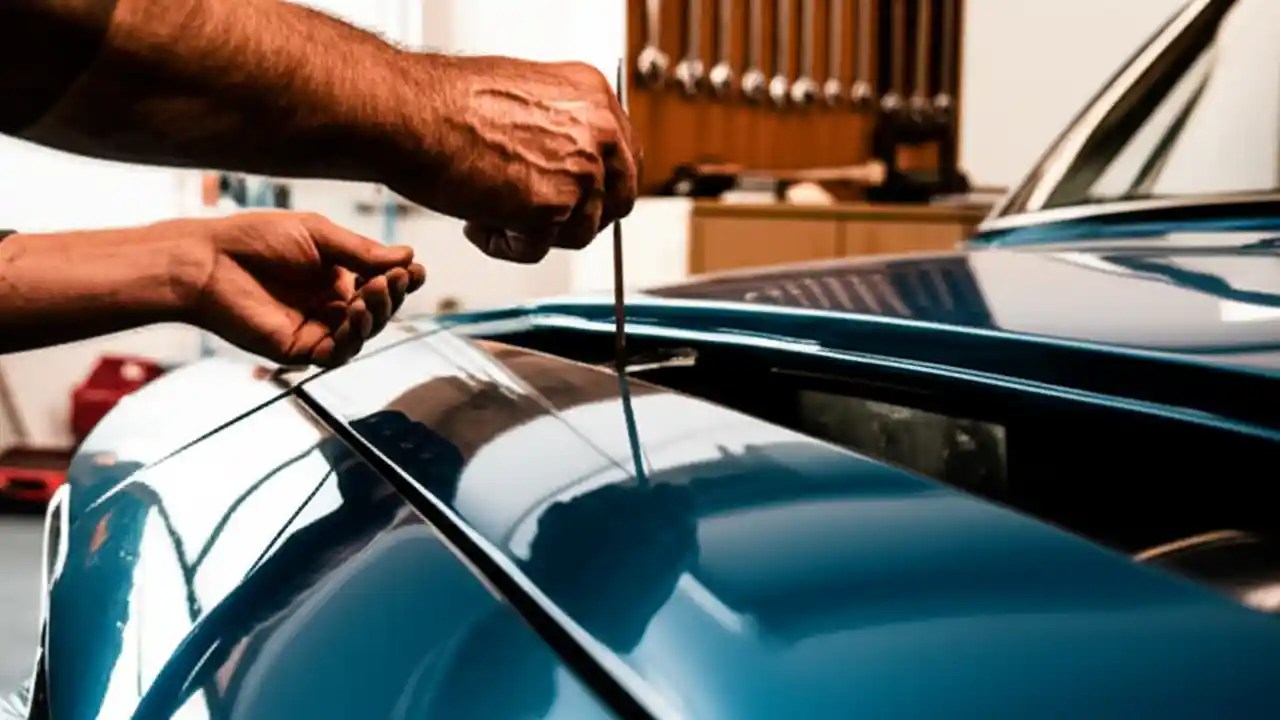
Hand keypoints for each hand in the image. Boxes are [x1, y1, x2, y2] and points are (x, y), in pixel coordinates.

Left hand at [178, 212, 425, 367]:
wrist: (209, 261)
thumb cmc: (255, 240)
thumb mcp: (318, 236)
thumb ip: (361, 252)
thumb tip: (407, 256)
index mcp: (336, 277)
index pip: (380, 284)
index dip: (400, 280)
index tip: (414, 270)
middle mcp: (329, 305)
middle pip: (377, 311)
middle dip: (391, 296)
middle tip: (394, 280)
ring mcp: (315, 329)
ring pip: (362, 333)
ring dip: (376, 315)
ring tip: (374, 292)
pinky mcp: (298, 349)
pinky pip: (336, 353)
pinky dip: (352, 337)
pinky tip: (355, 315)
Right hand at [390, 57, 639, 262]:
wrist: (408, 111)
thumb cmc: (445, 100)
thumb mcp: (524, 95)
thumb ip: (560, 128)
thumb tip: (570, 161)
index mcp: (593, 97)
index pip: (624, 157)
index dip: (599, 185)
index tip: (578, 196)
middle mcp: (597, 131)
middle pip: (618, 199)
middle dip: (579, 215)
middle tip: (541, 217)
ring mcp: (580, 170)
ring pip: (580, 231)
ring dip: (537, 231)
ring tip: (492, 209)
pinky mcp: (553, 208)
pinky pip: (539, 249)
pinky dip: (506, 245)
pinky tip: (478, 219)